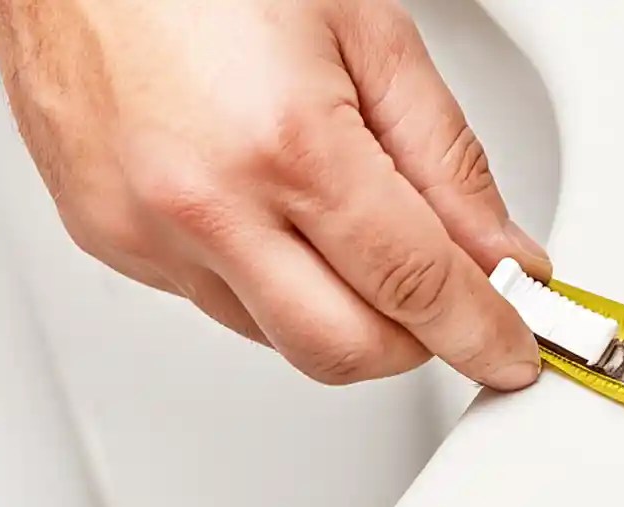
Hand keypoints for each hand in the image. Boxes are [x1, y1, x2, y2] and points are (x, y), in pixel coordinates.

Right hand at [0, 0, 550, 387]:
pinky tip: (275, 214)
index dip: (480, 333)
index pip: (414, 286)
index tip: (511, 353)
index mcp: (286, 144)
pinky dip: (273, 285)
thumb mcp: (372, 36)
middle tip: (448, 298)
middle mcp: (206, 206)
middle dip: (416, 342)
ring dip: (342, 311)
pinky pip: (221, 306)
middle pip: (345, 349)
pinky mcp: (112, 243)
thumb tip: (497, 252)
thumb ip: (447, 161)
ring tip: (345, 221)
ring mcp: (149, 234)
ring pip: (281, 338)